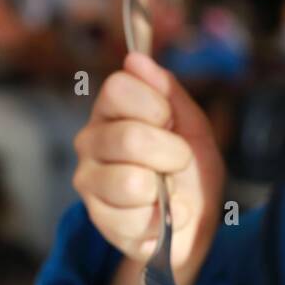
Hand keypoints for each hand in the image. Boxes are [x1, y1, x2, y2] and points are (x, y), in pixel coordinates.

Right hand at [73, 53, 225, 273]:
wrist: (194, 226)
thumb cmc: (191, 173)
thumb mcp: (193, 127)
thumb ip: (168, 92)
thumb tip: (137, 59)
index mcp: (113, 110)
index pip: (119, 88)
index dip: (157, 107)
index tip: (170, 122)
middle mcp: (91, 140)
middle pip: (129, 137)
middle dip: (172, 154)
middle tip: (178, 163)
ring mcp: (90, 179)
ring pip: (131, 181)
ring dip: (164, 191)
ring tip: (166, 193)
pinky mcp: (98, 217)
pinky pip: (134, 217)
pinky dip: (160, 219)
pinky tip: (159, 216)